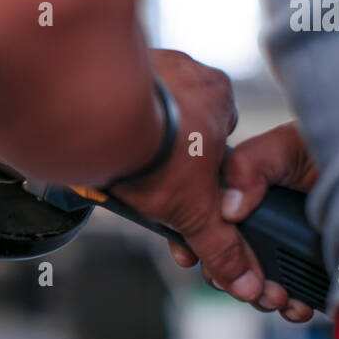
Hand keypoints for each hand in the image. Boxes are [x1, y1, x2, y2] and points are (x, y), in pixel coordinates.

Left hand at [111, 49, 267, 303]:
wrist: (94, 119)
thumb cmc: (150, 154)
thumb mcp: (193, 210)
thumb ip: (220, 244)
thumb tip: (245, 279)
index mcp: (218, 94)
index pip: (219, 134)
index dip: (200, 165)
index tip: (180, 182)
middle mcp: (185, 68)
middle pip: (180, 119)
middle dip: (163, 150)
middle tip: (144, 176)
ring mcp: (145, 59)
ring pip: (143, 102)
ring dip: (131, 129)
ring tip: (115, 160)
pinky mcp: (104, 60)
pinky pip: (107, 87)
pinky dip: (101, 111)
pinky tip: (93, 137)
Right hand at [167, 120, 319, 322]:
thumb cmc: (329, 149)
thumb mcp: (285, 147)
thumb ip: (249, 168)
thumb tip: (228, 209)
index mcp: (238, 193)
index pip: (204, 225)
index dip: (194, 245)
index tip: (194, 261)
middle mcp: (256, 223)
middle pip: (225, 261)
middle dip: (231, 279)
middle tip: (251, 287)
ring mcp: (282, 248)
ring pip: (255, 285)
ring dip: (260, 297)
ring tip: (277, 297)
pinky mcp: (310, 268)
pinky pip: (292, 297)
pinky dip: (291, 307)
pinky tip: (299, 304)